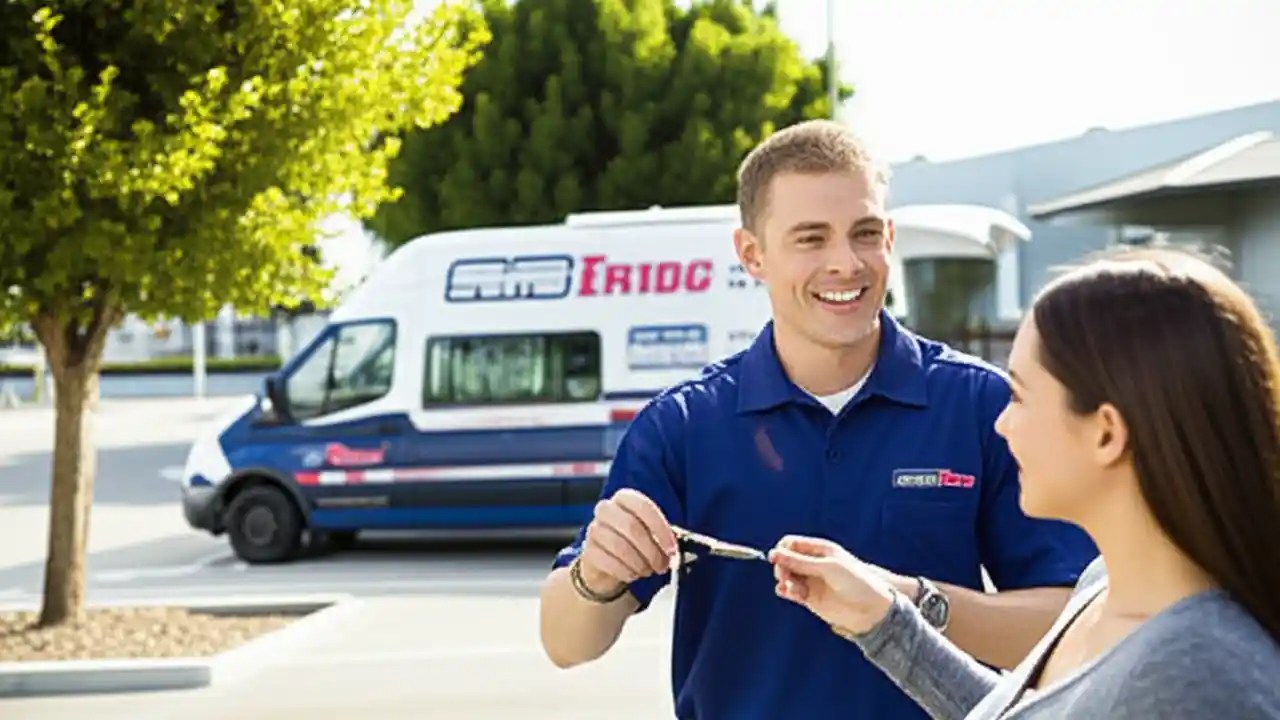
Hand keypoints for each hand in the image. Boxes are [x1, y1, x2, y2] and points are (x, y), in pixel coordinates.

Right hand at [578, 489, 677, 595]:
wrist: (605, 564)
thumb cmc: (633, 544)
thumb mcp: (649, 534)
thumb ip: (662, 538)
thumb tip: (674, 551)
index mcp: (625, 499)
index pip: (643, 506)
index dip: (660, 528)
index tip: (672, 549)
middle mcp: (606, 510)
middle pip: (631, 527)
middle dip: (651, 551)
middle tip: (661, 565)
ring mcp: (594, 530)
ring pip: (619, 546)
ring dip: (639, 563)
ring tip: (647, 570)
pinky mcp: (587, 552)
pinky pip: (608, 562)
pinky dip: (625, 572)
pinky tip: (632, 574)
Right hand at [769, 535, 897, 635]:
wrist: (870, 609)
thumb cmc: (855, 582)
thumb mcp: (827, 567)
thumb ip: (799, 562)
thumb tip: (773, 554)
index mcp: (820, 549)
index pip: (791, 543)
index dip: (781, 550)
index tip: (777, 560)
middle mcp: (813, 563)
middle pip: (785, 559)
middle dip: (781, 567)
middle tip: (785, 578)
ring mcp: (811, 580)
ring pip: (786, 575)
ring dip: (784, 581)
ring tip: (793, 590)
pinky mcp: (809, 597)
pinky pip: (789, 590)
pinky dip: (786, 591)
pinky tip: (790, 594)